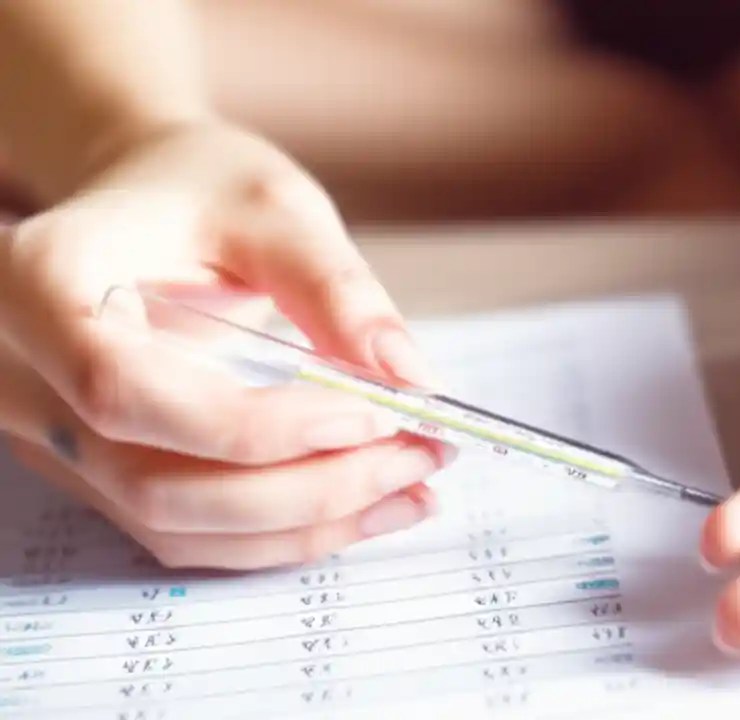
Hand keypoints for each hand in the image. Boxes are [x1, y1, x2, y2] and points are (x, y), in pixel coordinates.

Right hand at [0, 121, 450, 569]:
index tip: (373, 415)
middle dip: (304, 487)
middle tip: (420, 455)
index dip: (253, 425)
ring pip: (175, 526)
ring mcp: (55, 439)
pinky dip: (283, 533)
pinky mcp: (101, 474)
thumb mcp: (273, 207)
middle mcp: (23, 376)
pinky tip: (368, 501)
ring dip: (306, 523)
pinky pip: (188, 532)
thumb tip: (409, 380)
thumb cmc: (199, 188)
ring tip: (413, 484)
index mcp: (40, 286)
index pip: (125, 389)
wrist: (147, 202)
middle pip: (155, 482)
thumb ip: (335, 288)